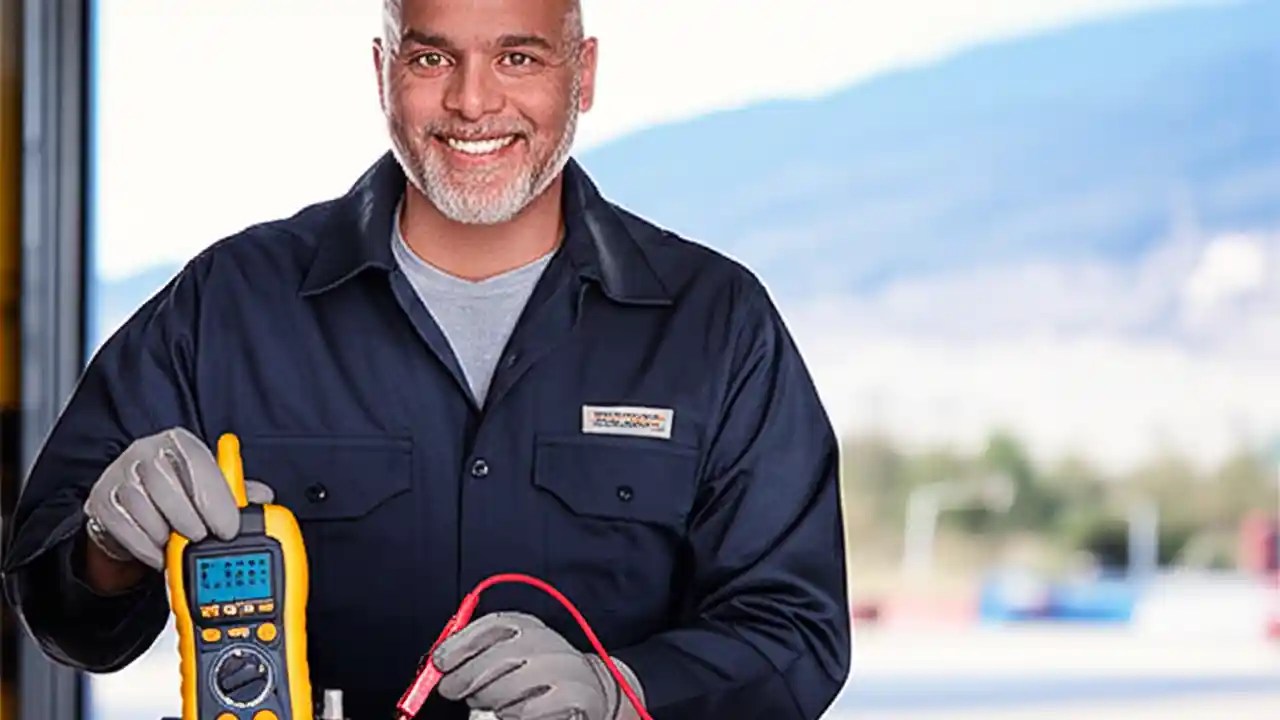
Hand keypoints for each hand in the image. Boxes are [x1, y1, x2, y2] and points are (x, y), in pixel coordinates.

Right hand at [81, 427, 273, 570]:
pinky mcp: (101, 501)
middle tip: (204, 539)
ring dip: (165, 533)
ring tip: (181, 545)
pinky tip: (160, 553)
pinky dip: (145, 546)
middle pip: (165, 482)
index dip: (215, 496)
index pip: (197, 460)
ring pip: (141, 506)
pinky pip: (122, 526)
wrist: (132, 504)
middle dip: (189, 518)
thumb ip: (235, 491)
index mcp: (179, 443)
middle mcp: (145, 452)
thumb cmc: (178, 490)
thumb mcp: (209, 486)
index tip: (229, 527)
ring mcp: (119, 475)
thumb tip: (261, 498)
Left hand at [434, 611, 644, 719]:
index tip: (439, 662)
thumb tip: (437, 663)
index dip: (460, 644)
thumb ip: (478, 652)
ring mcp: (562, 670)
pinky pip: (528, 713)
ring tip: (494, 703)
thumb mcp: (512, 650)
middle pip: (494, 661)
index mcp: (528, 625)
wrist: (591, 686)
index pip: (492, 627)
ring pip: (507, 692)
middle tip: (454, 690)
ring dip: (491, 703)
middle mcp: (547, 642)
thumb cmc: (538, 670)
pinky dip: (513, 716)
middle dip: (465, 680)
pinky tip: (513, 713)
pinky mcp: (574, 698)